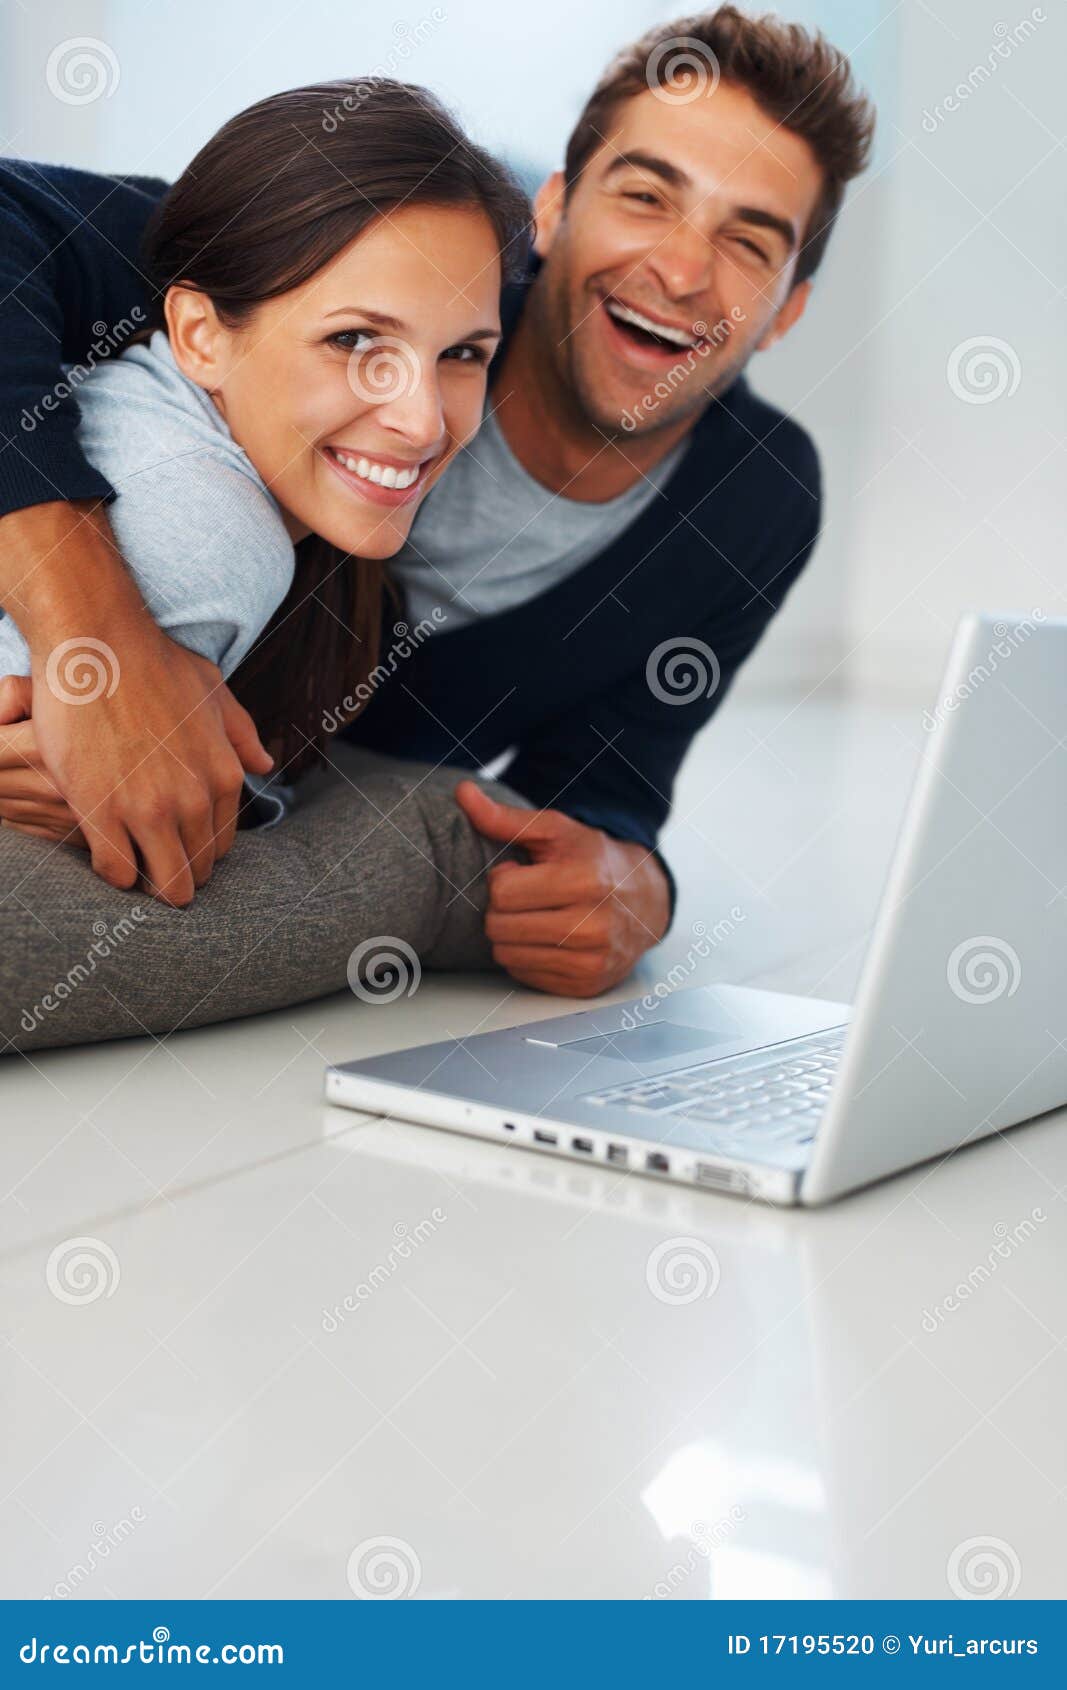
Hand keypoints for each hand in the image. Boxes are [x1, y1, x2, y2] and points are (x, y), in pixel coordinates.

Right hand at [1, 499, 272, 906]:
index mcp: (224, 774)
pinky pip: (117, 871)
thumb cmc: (153, 661)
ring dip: (150, 882)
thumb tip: (265, 763)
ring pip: (164, 882)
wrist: (98, 642)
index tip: (180, 846)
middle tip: (155, 863)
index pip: (221, 842)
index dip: (199, 850)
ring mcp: (148, 808)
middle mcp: (193, 798)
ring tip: (135, 867)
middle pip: (197, 869)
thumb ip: (240, 733)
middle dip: (180, 874)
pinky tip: (108, 856)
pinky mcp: (102, 811)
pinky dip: (115, 873)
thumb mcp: (213, 691)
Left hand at [455, 780, 670, 995]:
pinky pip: (524, 975)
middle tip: (526, 897)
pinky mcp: (586, 985)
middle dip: (502, 909)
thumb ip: (504, 818)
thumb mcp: (555, 831)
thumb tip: (462, 794)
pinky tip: (546, 938)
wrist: (644, 900)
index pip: (501, 893)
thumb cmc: (593, 860)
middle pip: (499, 927)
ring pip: (506, 955)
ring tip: (535, 915)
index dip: (503, 879)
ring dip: (510, 934)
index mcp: (584, 881)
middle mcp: (592, 926)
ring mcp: (591, 960)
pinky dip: (526, 956)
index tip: (522, 872)